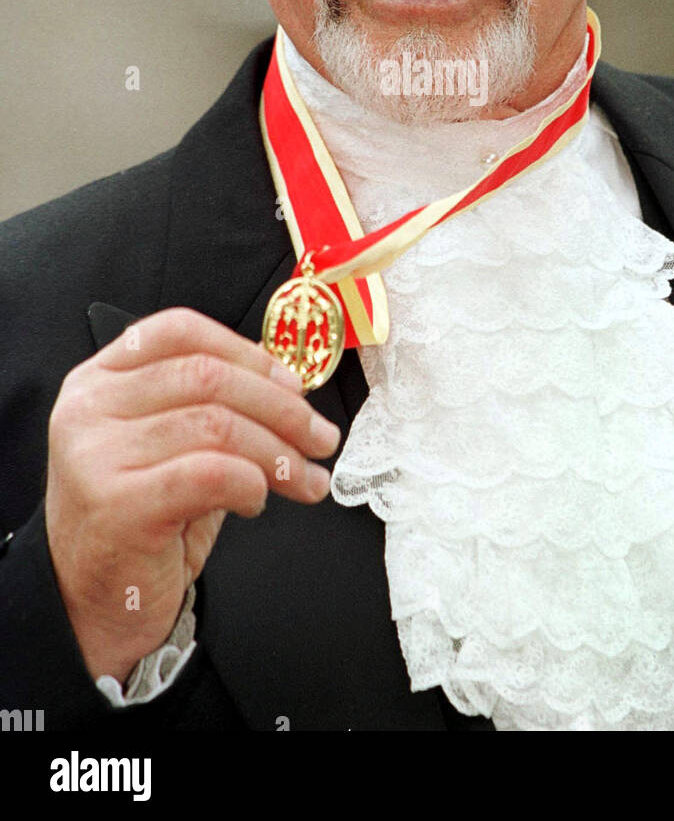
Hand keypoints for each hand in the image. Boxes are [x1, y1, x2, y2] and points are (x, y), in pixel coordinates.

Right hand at [44, 307, 338, 683]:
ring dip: (278, 453)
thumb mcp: (171, 447)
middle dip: (281, 408)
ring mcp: (96, 454)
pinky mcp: (117, 504)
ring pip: (217, 425)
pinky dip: (250, 483)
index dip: (248, 353)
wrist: (90, 607)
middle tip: (320, 438)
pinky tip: (255, 501)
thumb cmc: (140, 523)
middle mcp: (89, 408)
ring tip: (302, 479)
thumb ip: (213, 404)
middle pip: (207, 376)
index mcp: (100, 380)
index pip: (179, 331)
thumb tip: (283, 375)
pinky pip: (210, 473)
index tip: (294, 386)